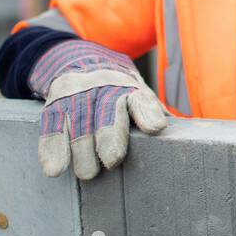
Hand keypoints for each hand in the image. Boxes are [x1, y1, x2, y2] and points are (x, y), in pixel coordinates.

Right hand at [27, 38, 168, 178]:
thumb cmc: (119, 94)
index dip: (147, 114)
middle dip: (109, 136)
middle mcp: (103, 88)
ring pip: (78, 124)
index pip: (140, 100)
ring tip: (88, 174)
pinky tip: (55, 169)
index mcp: (130, 89)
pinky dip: (52, 149)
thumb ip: (153, 118)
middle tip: (111, 161)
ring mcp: (77, 95)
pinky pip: (51, 128)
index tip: (155, 128)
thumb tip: (184, 140)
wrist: (82, 62)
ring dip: (82, 151)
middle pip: (107, 113)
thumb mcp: (139, 97)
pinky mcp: (54, 105)